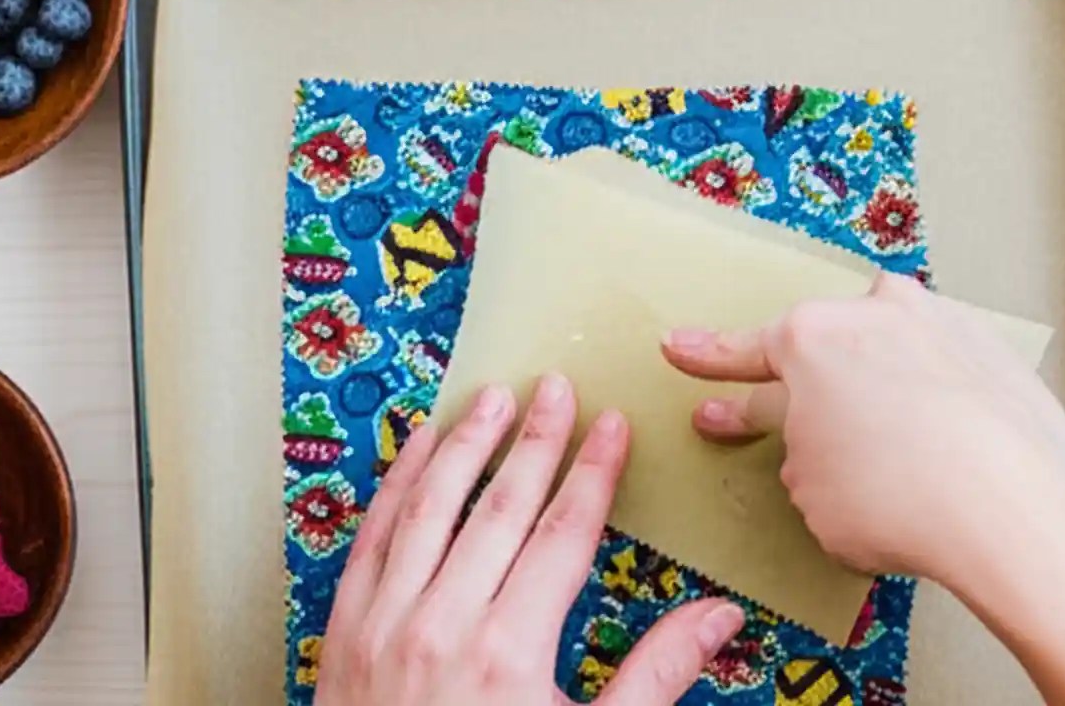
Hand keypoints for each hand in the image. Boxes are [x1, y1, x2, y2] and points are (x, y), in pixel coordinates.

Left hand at [316, 375, 743, 705]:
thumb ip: (654, 677)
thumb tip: (719, 617)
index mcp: (511, 651)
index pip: (564, 534)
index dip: (594, 473)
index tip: (612, 424)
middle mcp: (444, 623)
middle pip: (501, 507)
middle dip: (535, 440)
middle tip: (555, 387)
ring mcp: (386, 622)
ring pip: (431, 507)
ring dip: (465, 445)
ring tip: (492, 396)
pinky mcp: (345, 630)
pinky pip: (371, 537)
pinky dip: (396, 484)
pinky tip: (418, 447)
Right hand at [661, 271, 1064, 580]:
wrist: (1016, 510)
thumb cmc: (897, 500)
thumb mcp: (809, 492)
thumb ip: (804, 457)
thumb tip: (829, 451)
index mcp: (810, 339)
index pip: (740, 351)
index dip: (703, 356)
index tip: (676, 346)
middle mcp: (874, 315)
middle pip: (820, 351)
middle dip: (795, 388)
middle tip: (772, 413)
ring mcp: (939, 326)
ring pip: (886, 355)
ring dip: (874, 391)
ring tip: (880, 447)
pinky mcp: (995, 354)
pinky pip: (940, 375)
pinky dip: (930, 406)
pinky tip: (934, 447)